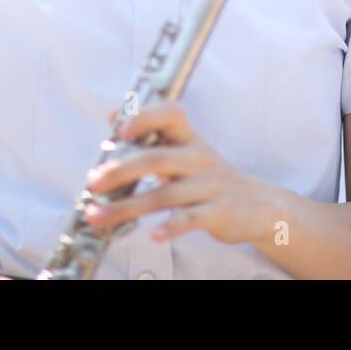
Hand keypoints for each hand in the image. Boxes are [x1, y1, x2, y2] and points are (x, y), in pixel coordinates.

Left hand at [82, 101, 277, 245]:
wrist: (257, 205)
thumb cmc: (208, 178)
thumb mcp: (185, 151)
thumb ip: (150, 136)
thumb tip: (112, 114)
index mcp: (190, 139)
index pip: (170, 115)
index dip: (146, 117)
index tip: (120, 130)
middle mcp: (199, 158)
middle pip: (157, 158)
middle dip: (121, 169)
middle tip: (93, 182)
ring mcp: (209, 185)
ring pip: (165, 194)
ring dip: (127, 207)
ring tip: (97, 217)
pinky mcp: (217, 212)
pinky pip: (190, 219)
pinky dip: (171, 227)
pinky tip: (153, 235)